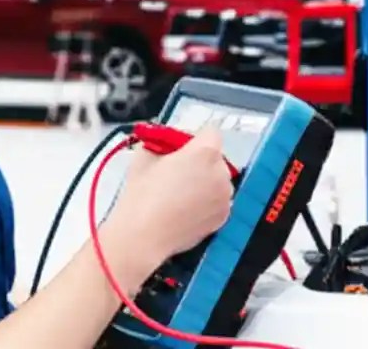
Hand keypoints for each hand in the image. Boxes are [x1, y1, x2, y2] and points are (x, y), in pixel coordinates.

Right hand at [107, 128, 233, 261]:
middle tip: (176, 172)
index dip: (194, 139)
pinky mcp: (223, 216)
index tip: (181, 148)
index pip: (211, 132)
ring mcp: (225, 197)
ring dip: (204, 182)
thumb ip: (162, 142)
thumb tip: (167, 142)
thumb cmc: (142, 195)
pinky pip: (218, 200)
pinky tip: (185, 208)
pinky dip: (206, 201)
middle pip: (215, 157)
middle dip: (199, 161)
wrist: (143, 235)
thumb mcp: (145, 154)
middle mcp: (221, 173)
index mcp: (205, 152)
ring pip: (217, 180)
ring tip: (179, 194)